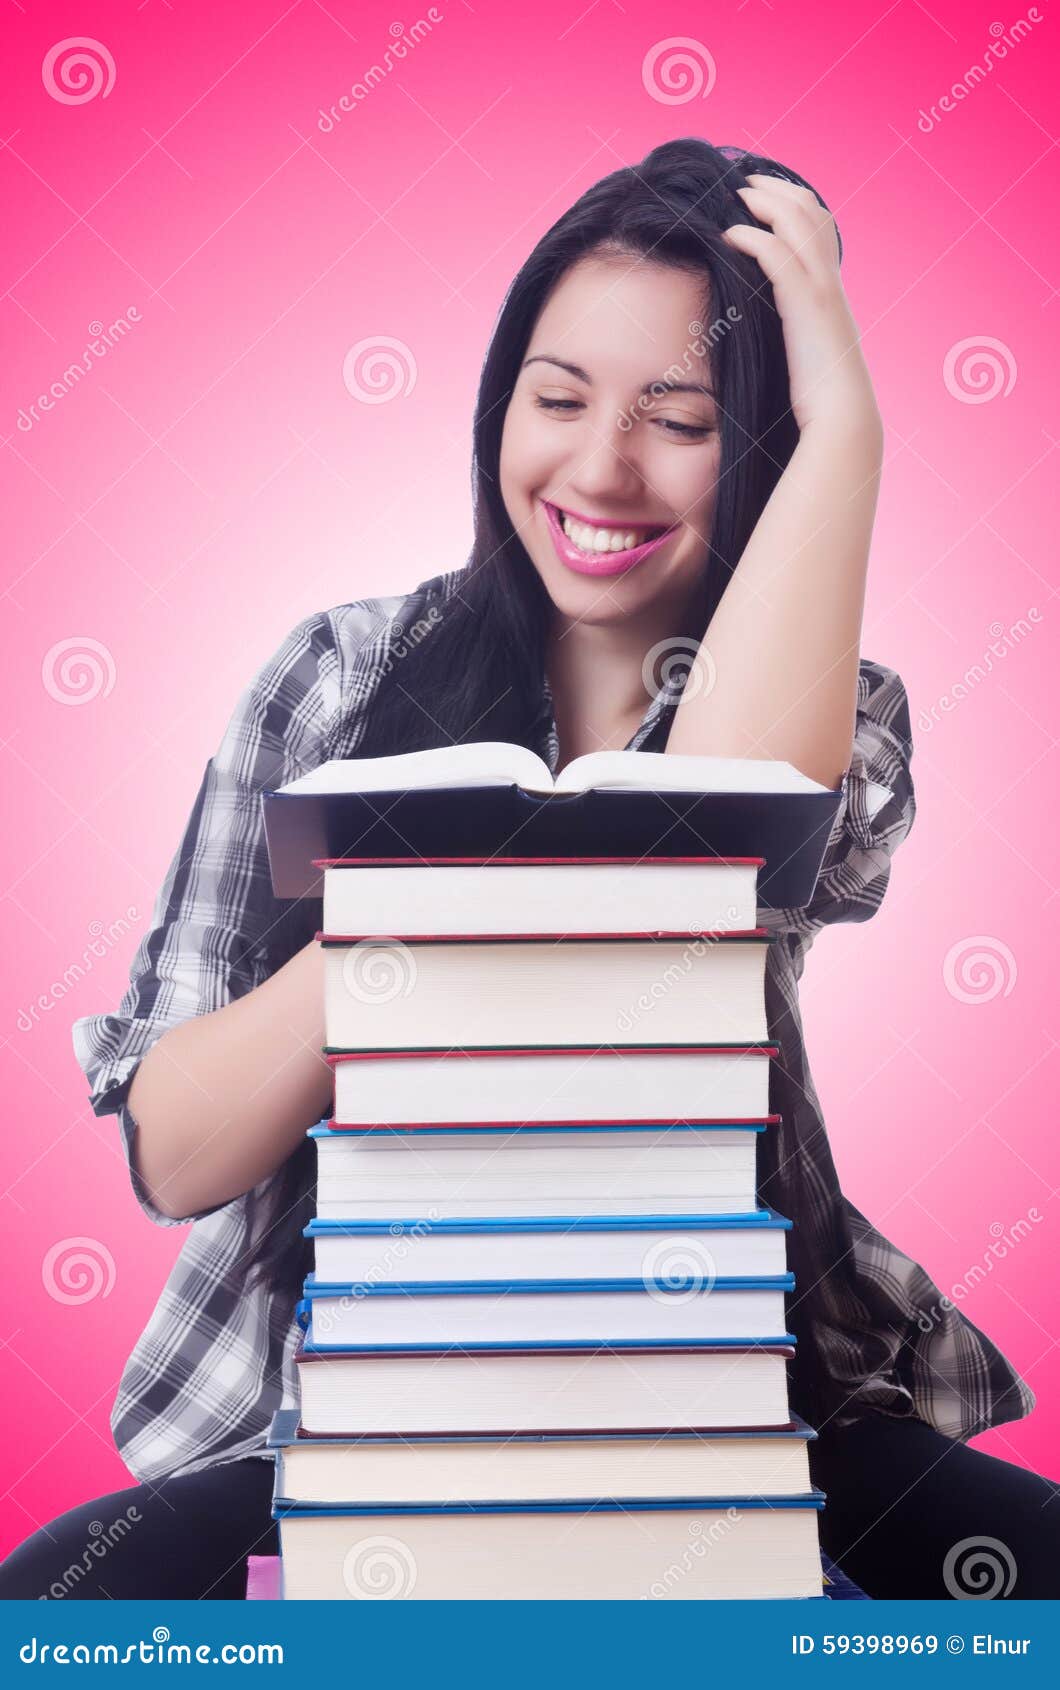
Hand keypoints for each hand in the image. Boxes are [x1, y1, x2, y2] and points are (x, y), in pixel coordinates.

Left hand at [721, 173, 880, 440]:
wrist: (842, 416)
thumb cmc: (819, 396)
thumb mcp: (805, 353)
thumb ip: (792, 330)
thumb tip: (766, 328)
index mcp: (831, 289)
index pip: (818, 226)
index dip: (792, 202)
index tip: (761, 195)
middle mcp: (830, 281)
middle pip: (810, 212)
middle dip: (776, 190)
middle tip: (744, 181)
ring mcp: (822, 290)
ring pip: (797, 224)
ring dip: (764, 203)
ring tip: (735, 195)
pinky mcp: (806, 305)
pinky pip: (779, 257)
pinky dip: (754, 239)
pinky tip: (730, 236)